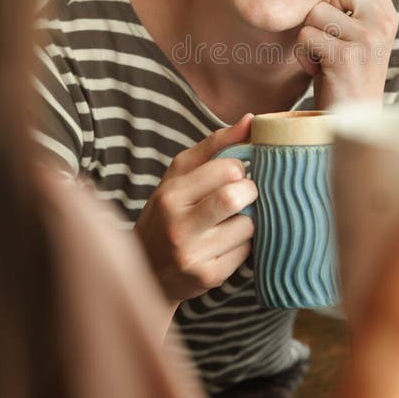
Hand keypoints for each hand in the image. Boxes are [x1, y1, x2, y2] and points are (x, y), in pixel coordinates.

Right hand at [134, 114, 257, 303]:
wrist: (146, 271)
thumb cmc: (167, 212)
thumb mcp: (179, 175)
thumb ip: (215, 145)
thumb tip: (252, 120)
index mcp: (171, 195)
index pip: (227, 169)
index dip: (239, 168)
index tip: (234, 173)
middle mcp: (179, 226)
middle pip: (237, 198)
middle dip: (250, 191)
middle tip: (244, 193)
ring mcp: (194, 255)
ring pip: (248, 225)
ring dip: (249, 219)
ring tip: (232, 218)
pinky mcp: (209, 277)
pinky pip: (247, 251)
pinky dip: (244, 242)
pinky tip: (227, 240)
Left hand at [296, 0, 397, 108]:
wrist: (351, 123)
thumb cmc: (345, 75)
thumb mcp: (357, 34)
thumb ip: (352, 3)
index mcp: (387, 12)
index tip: (342, 13)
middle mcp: (382, 21)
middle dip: (321, 9)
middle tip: (331, 38)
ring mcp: (367, 38)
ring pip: (315, 11)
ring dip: (310, 37)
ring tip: (325, 57)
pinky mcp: (347, 56)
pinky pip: (306, 36)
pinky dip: (305, 56)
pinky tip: (320, 71)